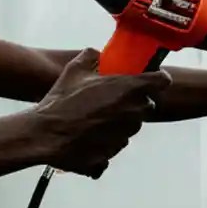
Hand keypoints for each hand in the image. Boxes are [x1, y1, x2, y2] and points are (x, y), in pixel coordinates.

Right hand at [31, 49, 171, 178]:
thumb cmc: (61, 100)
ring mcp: (125, 136)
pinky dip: (105, 142)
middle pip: (146, 105)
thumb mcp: (74, 70)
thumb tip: (97, 54)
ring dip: (120, 123)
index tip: (150, 79)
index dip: (157, 78)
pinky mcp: (112, 153)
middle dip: (134, 102)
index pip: (162, 81)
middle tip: (112, 100)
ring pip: (131, 127)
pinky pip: (114, 145)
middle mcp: (133, 112)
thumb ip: (90, 57)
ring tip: (94, 119)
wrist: (44, 134)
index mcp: (129, 89)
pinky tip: (87, 136)